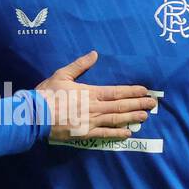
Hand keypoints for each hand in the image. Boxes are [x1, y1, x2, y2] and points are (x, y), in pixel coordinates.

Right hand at [35, 51, 156, 142]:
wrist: (35, 115)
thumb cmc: (47, 94)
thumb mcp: (62, 75)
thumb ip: (80, 65)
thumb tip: (94, 54)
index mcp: (91, 92)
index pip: (117, 91)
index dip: (132, 91)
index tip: (145, 91)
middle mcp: (95, 107)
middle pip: (121, 106)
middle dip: (138, 104)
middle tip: (153, 104)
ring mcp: (91, 122)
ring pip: (116, 119)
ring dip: (132, 117)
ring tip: (145, 117)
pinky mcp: (85, 134)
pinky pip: (105, 134)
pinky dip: (117, 134)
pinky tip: (128, 133)